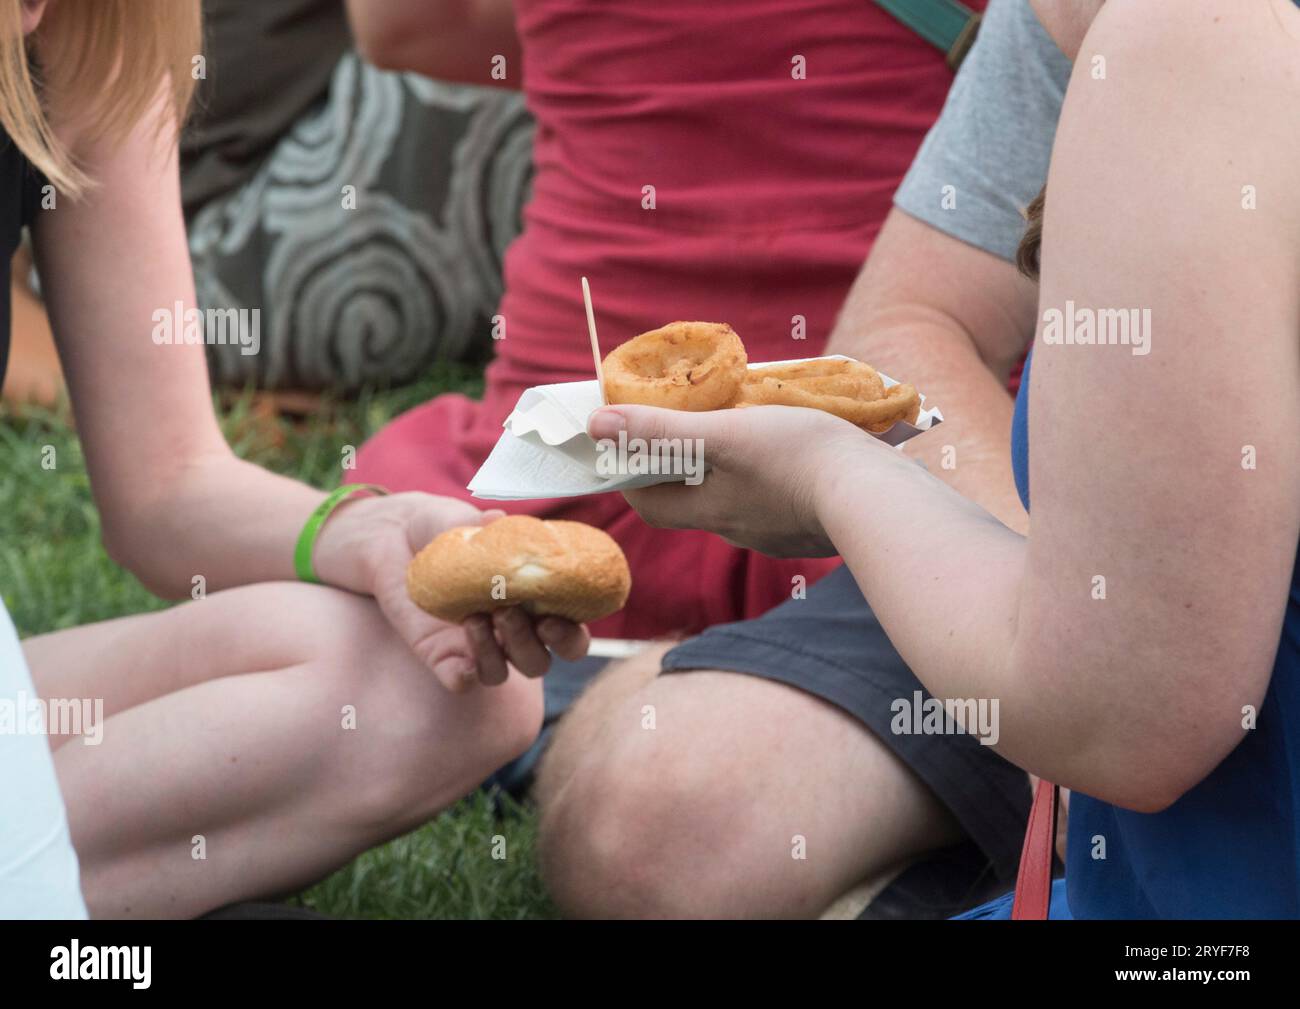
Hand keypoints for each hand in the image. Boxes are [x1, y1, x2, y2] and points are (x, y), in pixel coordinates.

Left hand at [312, 492, 589, 691]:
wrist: (395, 537)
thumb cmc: (447, 527)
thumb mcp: (469, 523)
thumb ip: (489, 529)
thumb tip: (497, 522)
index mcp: (534, 599)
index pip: (571, 630)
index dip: (572, 633)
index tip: (555, 616)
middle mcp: (512, 629)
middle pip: (543, 660)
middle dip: (536, 646)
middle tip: (513, 614)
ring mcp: (478, 645)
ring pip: (506, 672)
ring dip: (499, 652)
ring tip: (475, 617)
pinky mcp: (443, 654)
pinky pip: (462, 679)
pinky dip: (465, 677)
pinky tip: (460, 663)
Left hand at [588, 404, 867, 557]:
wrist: (878, 495)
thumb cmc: (798, 458)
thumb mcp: (724, 432)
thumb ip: (661, 429)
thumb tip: (597, 425)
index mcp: (711, 511)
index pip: (648, 502)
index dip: (629, 473)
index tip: (628, 439)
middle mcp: (738, 529)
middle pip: (691, 499)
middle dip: (681, 463)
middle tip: (688, 420)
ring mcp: (776, 532)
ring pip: (735, 498)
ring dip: (727, 466)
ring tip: (740, 425)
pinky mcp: (808, 527)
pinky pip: (774, 502)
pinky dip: (766, 477)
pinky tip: (786, 451)